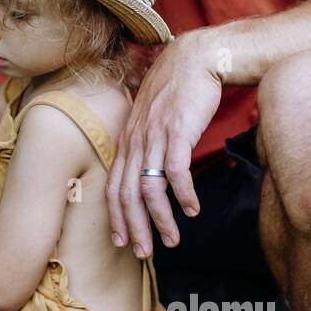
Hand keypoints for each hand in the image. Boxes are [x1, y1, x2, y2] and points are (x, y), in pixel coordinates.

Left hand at [108, 29, 222, 257]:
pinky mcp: (178, 131)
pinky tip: (192, 209)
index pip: (113, 186)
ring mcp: (156, 136)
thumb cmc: (179, 89)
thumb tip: (151, 170)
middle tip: (143, 253)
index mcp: (128, 140)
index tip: (121, 241)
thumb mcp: (154, 118)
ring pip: (149, 189)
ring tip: (172, 241)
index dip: (115, 217)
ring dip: (161, 219)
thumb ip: (148, 143)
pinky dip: (182, 195)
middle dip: (134, 228)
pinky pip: (176, 172)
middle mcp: (136, 140)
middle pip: (126, 195)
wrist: (197, 57)